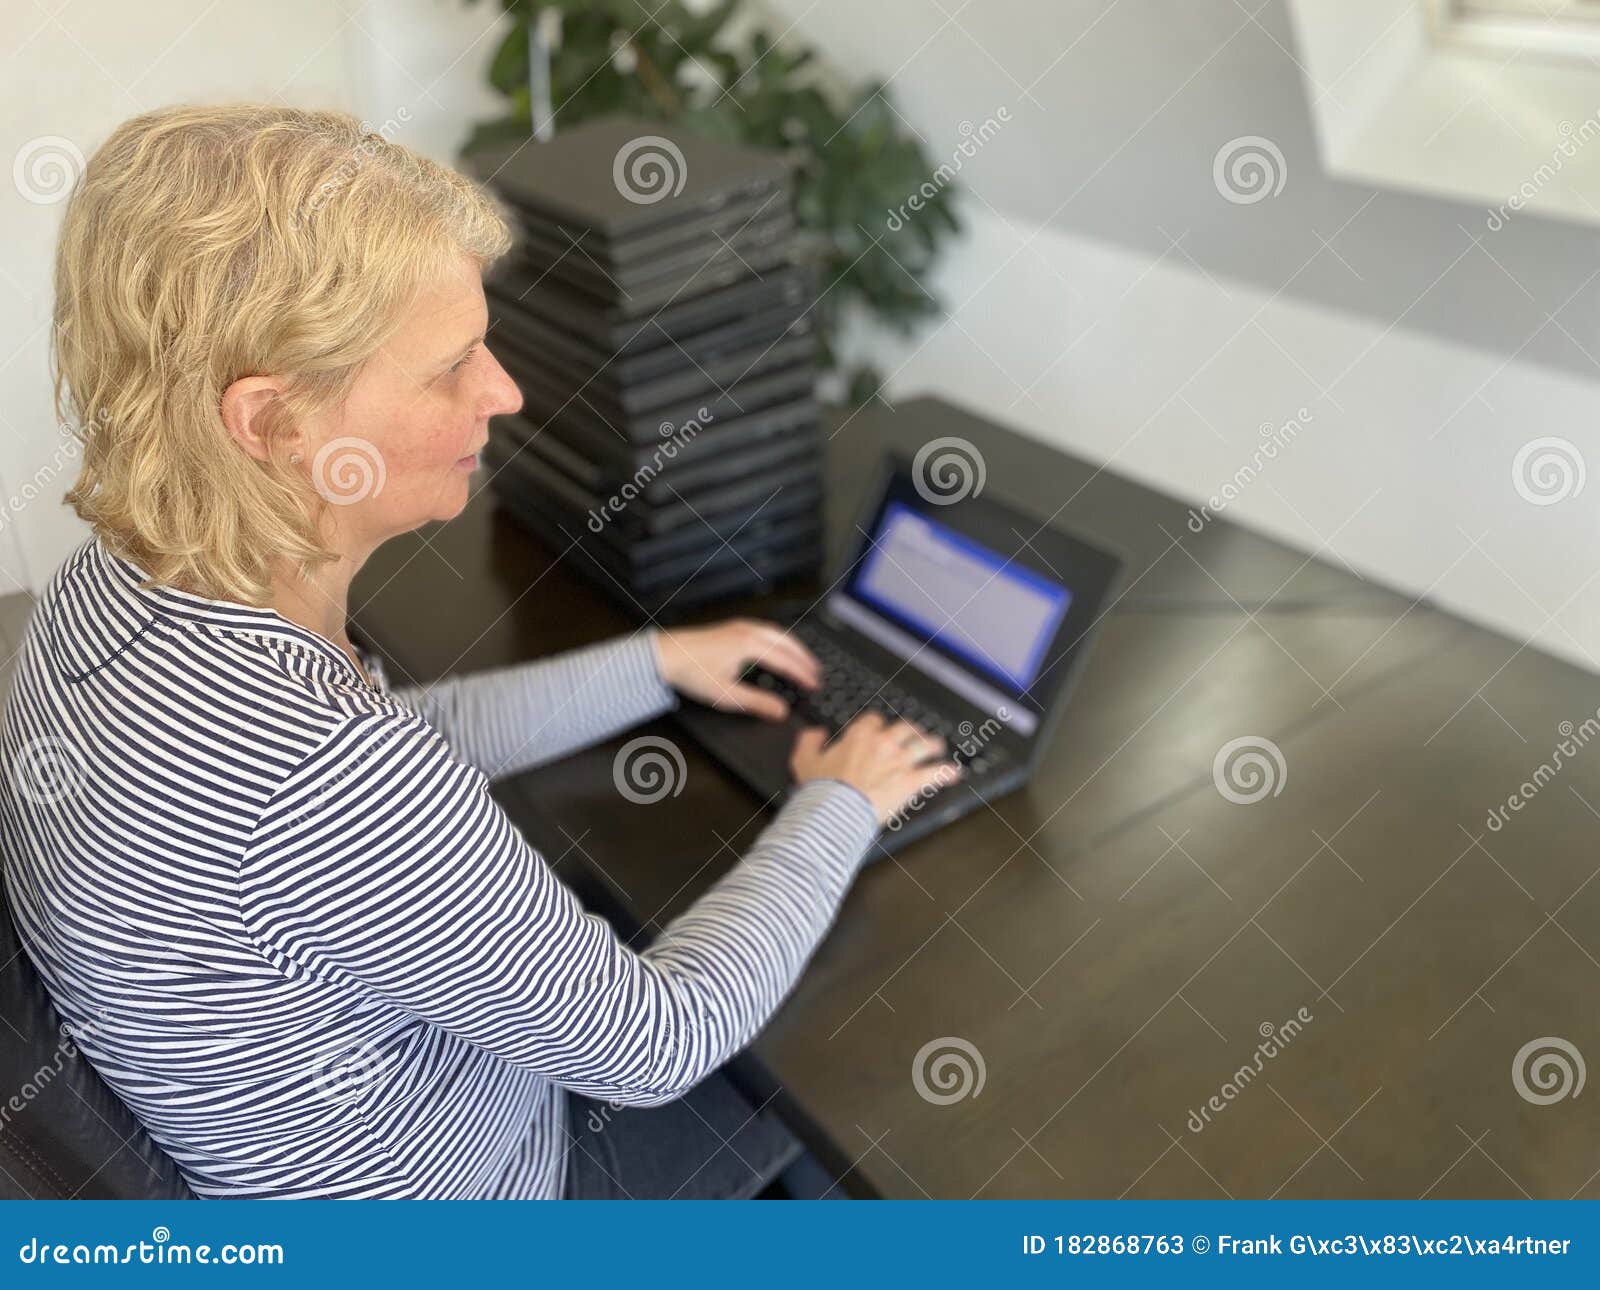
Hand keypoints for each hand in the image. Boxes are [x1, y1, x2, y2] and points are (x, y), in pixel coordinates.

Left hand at [652, 618, 820, 720]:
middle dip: (803, 658)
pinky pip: (764, 629)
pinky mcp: (730, 628)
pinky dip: (778, 639)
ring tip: (802, 658)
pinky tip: (776, 646)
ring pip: (776, 633)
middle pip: (786, 642)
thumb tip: (780, 711)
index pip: (785, 661)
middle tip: (816, 672)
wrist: (663, 655)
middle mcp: (747, 631)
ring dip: (792, 646)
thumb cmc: (690, 671)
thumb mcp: (725, 694)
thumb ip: (756, 703)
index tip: (814, 685)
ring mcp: (738, 627)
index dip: (802, 674)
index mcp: (749, 645)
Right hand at [789, 711, 963, 826]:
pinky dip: (946, 773)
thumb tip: (816, 733)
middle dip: (911, 731)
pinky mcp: (912, 781)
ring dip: (932, 745)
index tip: (878, 729)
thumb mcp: (803, 761)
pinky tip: (953, 774)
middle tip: (914, 735)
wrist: (836, 812)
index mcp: (859, 735)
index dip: (878, 724)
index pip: (874, 719)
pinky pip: (936, 773)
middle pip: (905, 728)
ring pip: (924, 745)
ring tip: (937, 747)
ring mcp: (900, 761)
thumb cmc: (821, 790)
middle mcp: (883, 742)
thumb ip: (808, 741)